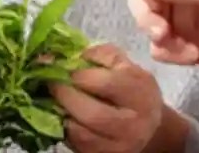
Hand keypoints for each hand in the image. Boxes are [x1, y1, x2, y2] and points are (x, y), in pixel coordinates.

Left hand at [52, 44, 171, 152]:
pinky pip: (78, 146)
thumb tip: (62, 56)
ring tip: (53, 99)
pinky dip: (65, 129)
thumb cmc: (131, 87)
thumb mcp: (123, 64)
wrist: (147, 124)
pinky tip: (62, 115)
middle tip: (50, 83)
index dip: (79, 75)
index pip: (107, 84)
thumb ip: (97, 55)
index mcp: (141, 92)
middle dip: (65, 96)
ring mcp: (120, 145)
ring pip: (82, 134)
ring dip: (61, 114)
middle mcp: (134, 123)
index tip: (61, 66)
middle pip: (93, 114)